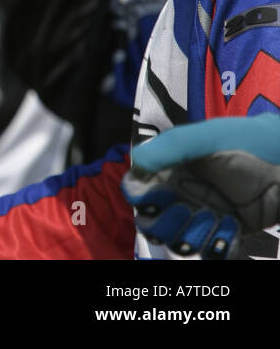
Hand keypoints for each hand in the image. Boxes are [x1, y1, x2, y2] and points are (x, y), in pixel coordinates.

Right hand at [122, 116, 279, 257]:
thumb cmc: (250, 144)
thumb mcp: (210, 137)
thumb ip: (172, 146)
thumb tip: (136, 162)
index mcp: (169, 169)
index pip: (137, 189)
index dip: (140, 198)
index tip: (155, 199)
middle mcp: (181, 194)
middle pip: (150, 222)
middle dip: (164, 224)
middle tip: (184, 212)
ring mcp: (202, 215)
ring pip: (177, 240)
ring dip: (192, 236)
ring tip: (216, 221)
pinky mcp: (224, 232)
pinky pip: (209, 250)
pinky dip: (216, 245)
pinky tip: (231, 230)